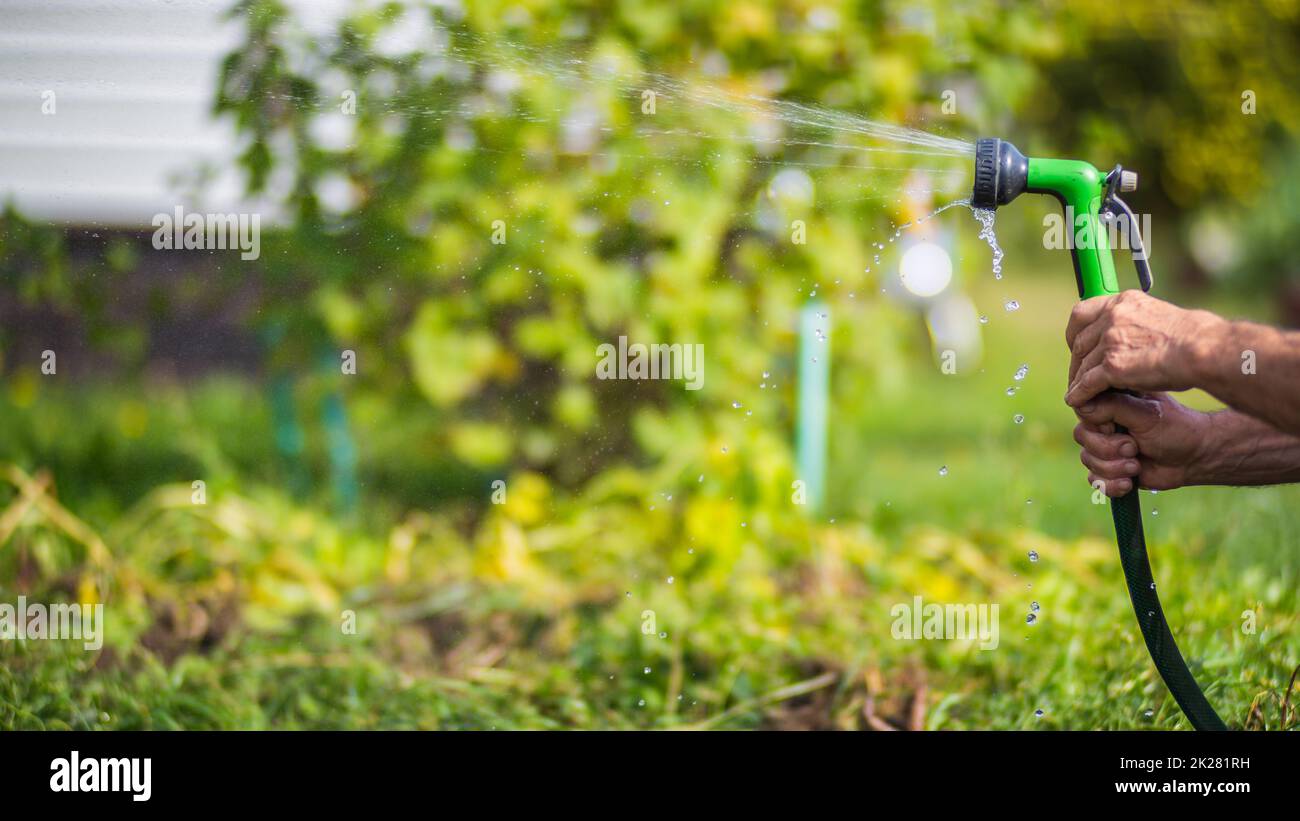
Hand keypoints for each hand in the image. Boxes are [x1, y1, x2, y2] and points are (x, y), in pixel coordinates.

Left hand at [1063, 290, 1220, 408]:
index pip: (1082, 313)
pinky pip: (1087, 383)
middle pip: (1080, 342)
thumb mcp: (1162, 317)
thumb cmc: (1196, 338)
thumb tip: (1135, 333)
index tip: (1077, 346)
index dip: (1075, 333)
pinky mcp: (1112, 366)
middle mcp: (1113, 317)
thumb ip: (1139, 323)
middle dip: (1077, 361)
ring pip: (1083, 365)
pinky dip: (1080, 394)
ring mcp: (1110, 341)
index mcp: (1123, 302)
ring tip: (1080, 394)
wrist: (1206, 350)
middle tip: (1078, 376)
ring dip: (1079, 381)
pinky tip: (1077, 402)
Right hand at [1073, 392, 1211, 495]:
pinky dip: (1111, 485)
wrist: (1194, 459)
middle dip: (1107, 449)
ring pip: (1088, 460)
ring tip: (1136, 466)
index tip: (1116, 428)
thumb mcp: (1146, 413)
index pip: (1083, 410)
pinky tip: (1129, 483)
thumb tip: (1080, 403)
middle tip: (1133, 448)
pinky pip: (1094, 480)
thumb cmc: (1176, 429)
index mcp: (1112, 401)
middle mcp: (1106, 422)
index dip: (1097, 425)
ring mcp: (1107, 446)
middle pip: (1082, 437)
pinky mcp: (1110, 469)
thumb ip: (1112, 406)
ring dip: (1113, 468)